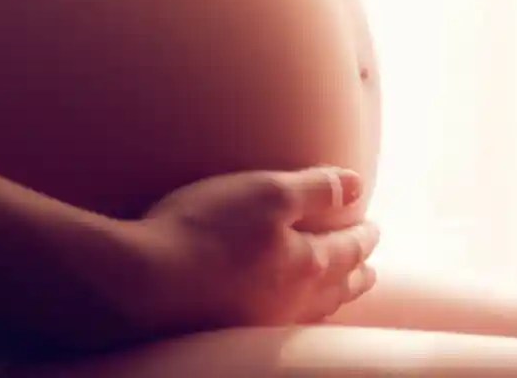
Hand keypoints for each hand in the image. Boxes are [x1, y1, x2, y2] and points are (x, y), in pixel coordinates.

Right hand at [105, 166, 379, 336]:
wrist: (143, 283)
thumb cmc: (204, 230)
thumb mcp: (266, 192)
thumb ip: (315, 189)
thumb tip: (356, 185)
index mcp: (306, 263)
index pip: (347, 248)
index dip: (363, 236)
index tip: (373, 228)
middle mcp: (291, 300)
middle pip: (337, 286)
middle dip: (357, 272)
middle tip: (370, 269)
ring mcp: (262, 321)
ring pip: (313, 311)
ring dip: (334, 298)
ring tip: (341, 292)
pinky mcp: (232, 332)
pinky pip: (282, 325)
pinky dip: (300, 317)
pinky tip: (288, 316)